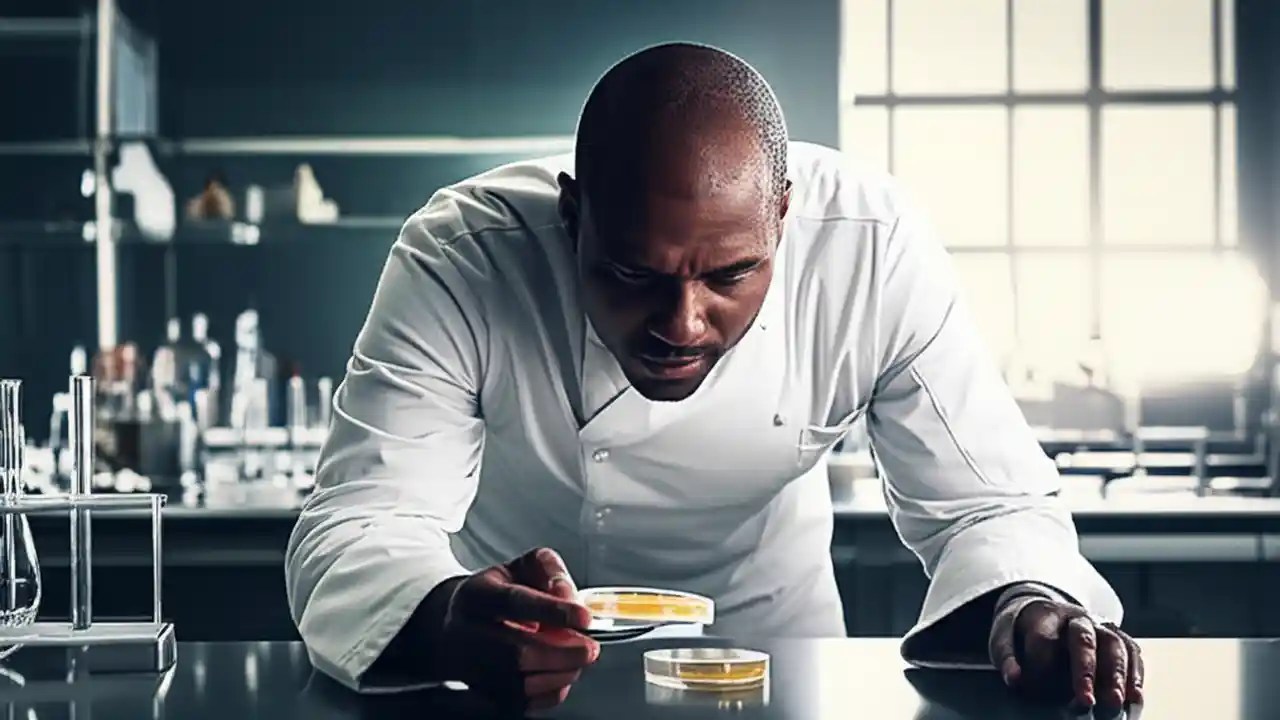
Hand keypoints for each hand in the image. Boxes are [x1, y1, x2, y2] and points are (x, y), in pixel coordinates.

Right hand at [423, 547, 599, 712]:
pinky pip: (522, 702)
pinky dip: (551, 691)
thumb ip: (549, 570)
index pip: (514, 602)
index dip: (552, 610)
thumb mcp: (520, 567)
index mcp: (477, 595)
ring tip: (579, 658)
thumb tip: (568, 594)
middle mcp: (468, 634)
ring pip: (519, 683)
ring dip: (560, 673)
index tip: (584, 617)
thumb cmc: (496, 595)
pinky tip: (561, 673)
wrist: (456, 627)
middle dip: (562, 653)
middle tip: (590, 647)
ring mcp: (472, 668)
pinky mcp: (484, 693)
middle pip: (516, 652)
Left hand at [989, 599, 1142, 711]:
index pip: (1043, 639)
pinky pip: (1132, 651)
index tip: (1034, 693)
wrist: (1045, 611)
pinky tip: (1135, 697)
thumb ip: (1007, 658)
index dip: (1040, 667)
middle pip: (1083, 638)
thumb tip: (1014, 680)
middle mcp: (1076, 616)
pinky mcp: (1118, 635)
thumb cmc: (1024, 632)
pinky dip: (1135, 674)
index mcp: (1044, 615)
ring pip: (1114, 643)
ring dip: (1116, 675)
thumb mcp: (1004, 638)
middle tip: (1087, 701)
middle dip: (1086, 671)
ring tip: (1115, 703)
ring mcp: (1100, 624)